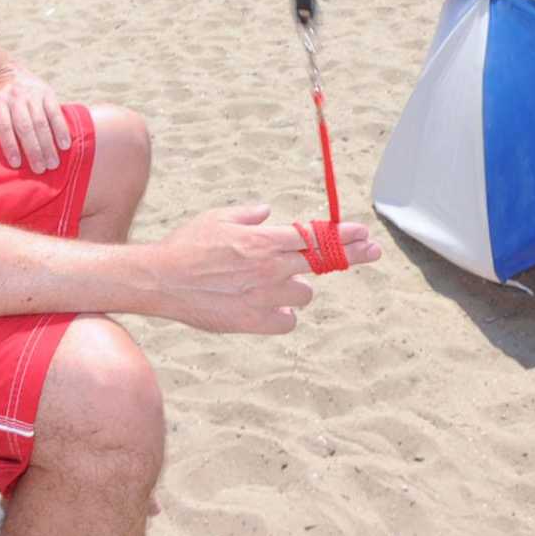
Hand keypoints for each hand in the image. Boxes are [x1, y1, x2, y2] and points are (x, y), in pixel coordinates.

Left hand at [0, 64, 73, 172]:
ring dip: (49, 144)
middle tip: (40, 170)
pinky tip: (65, 145)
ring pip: (41, 121)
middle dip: (34, 150)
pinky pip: (55, 113)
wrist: (6, 71)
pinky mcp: (46, 92)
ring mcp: (32, 94)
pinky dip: (61, 129)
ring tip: (53, 163)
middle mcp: (14, 97)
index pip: (4, 126)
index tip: (17, 164)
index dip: (10, 145)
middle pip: (25, 126)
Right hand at [151, 204, 380, 332]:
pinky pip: (287, 321)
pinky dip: (282, 314)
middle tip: (372, 252)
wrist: (162, 281)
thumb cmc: (188, 244)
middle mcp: (270, 268)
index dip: (343, 235)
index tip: (365, 234)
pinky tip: (268, 307)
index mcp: (263, 240)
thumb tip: (267, 214)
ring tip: (275, 283)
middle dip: (349, 255)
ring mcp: (264, 297)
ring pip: (304, 294)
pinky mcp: (255, 321)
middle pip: (322, 263)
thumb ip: (248, 215)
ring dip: (296, 287)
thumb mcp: (218, 217)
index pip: (314, 236)